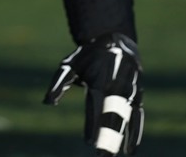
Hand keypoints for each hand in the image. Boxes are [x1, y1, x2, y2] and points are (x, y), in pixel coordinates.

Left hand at [43, 34, 143, 153]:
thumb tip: (47, 102)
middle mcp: (117, 88)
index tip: (88, 141)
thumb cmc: (88, 56)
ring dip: (122, 138)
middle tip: (102, 155)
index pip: (95, 108)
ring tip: (116, 155)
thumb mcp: (69, 65)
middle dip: (108, 137)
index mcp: (99, 82)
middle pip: (112, 117)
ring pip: (126, 118)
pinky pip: (138, 116)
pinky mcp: (138, 95)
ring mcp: (130, 92)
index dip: (92, 125)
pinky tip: (131, 149)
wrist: (116, 41)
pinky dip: (136, 132)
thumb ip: (59, 84)